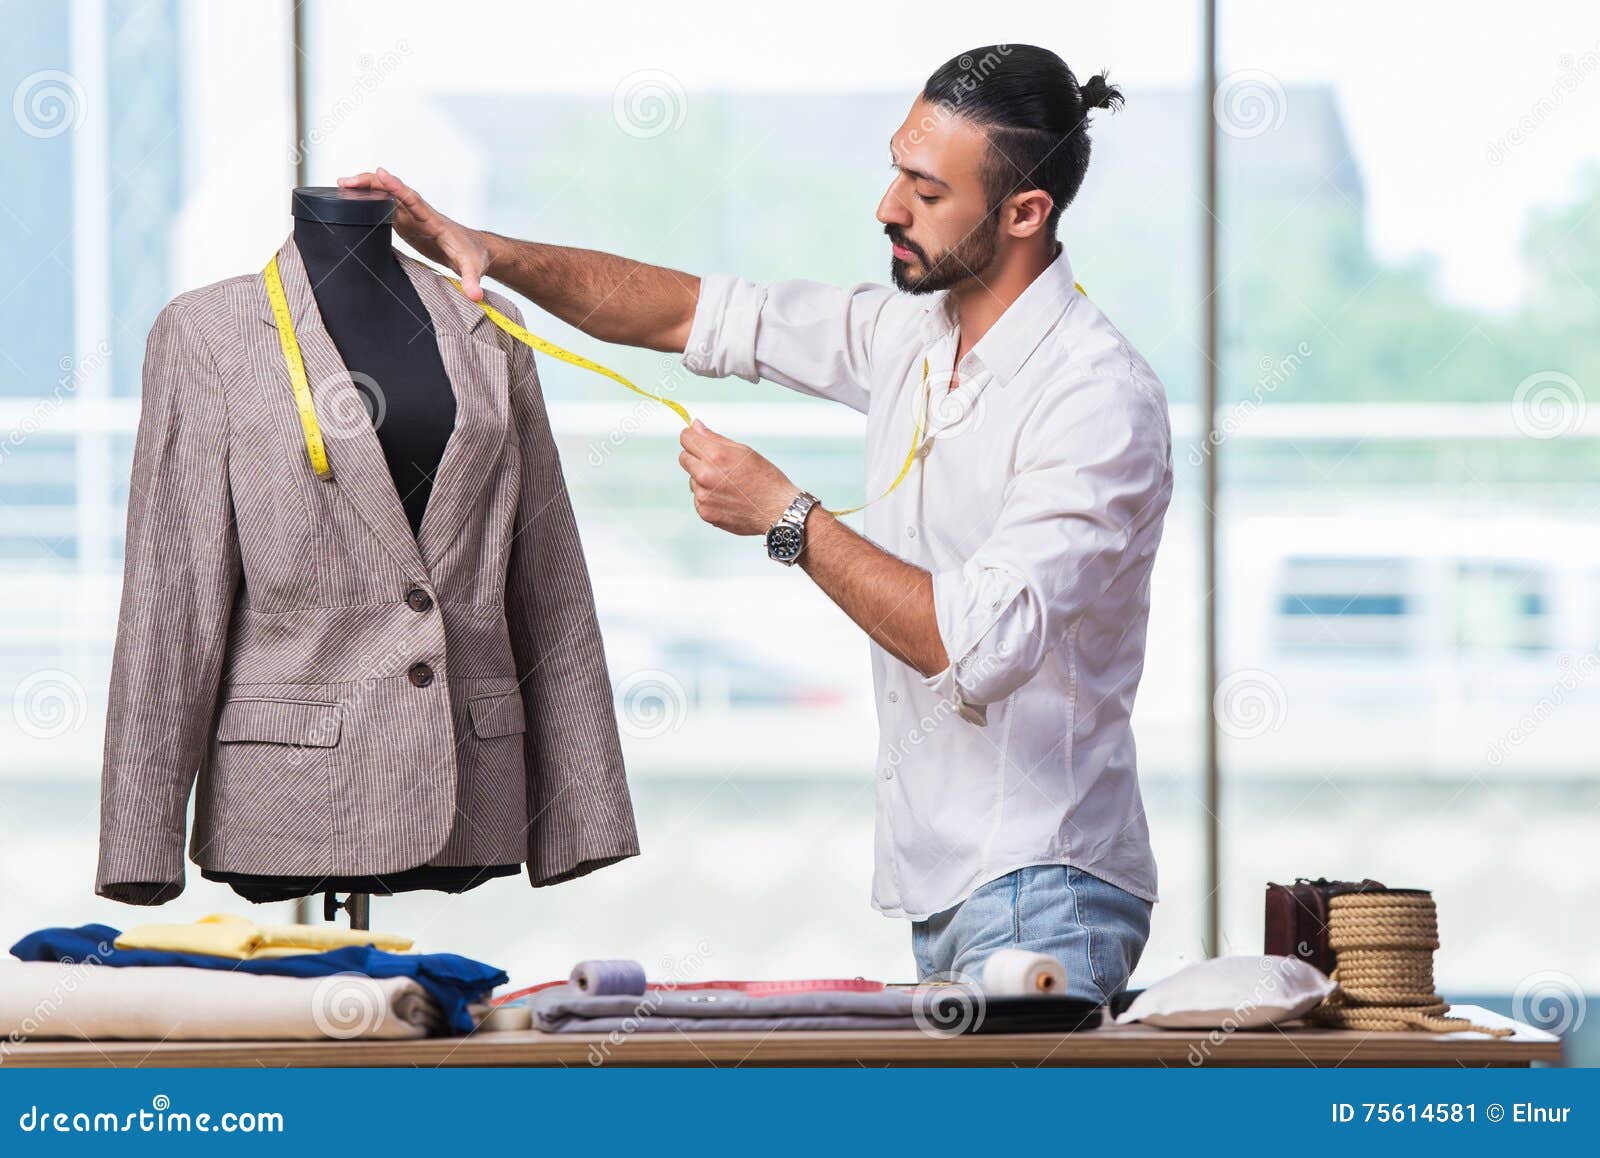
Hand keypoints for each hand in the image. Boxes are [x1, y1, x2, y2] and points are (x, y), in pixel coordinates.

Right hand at [337, 168, 496, 299]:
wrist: (477, 251)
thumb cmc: (474, 256)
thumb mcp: (473, 269)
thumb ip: (472, 281)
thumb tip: (475, 296)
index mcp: (433, 221)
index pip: (413, 200)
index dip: (397, 188)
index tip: (381, 174)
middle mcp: (421, 215)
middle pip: (393, 193)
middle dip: (370, 183)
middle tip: (345, 181)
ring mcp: (412, 219)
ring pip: (386, 197)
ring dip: (366, 190)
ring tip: (341, 186)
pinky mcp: (407, 226)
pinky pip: (386, 209)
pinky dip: (370, 202)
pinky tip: (353, 200)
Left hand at [679, 419, 798, 535]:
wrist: (777, 510)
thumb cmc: (765, 478)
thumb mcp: (744, 451)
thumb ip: (715, 438)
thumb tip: (694, 426)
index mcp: (716, 456)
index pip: (686, 438)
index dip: (692, 437)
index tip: (697, 439)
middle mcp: (705, 475)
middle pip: (683, 458)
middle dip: (695, 457)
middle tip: (716, 463)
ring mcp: (703, 496)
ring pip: (692, 479)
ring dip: (703, 479)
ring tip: (728, 485)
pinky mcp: (704, 512)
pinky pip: (698, 498)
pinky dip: (709, 496)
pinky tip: (728, 498)